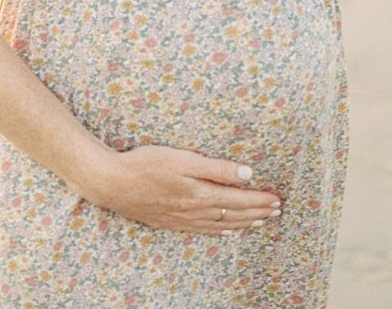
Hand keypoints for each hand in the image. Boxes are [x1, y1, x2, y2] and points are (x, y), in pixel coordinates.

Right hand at [82, 144, 282, 233]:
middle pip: (233, 214)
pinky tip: (226, 231)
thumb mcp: (184, 159)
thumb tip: (247, 175)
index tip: (277, 199)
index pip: (239, 198)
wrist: (114, 183)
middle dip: (257, 212)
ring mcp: (184, 219)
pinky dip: (221, 231)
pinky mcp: (172, 222)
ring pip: (221, 225)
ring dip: (243, 223)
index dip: (259, 199)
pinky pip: (204, 231)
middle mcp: (196, 211)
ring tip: (259, 221)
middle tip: (276, 211)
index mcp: (201, 193)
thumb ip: (216, 168)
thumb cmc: (147, 164)